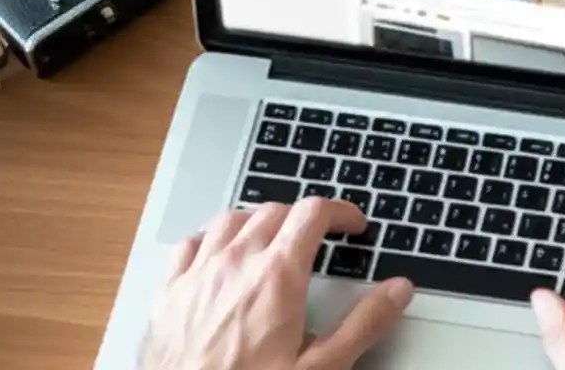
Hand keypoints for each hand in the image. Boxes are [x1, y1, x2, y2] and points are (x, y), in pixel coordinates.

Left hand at [142, 198, 414, 369]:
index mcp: (277, 276)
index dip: (340, 211)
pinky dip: (211, 239)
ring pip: (230, 220)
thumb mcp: (321, 368)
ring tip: (274, 235)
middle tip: (321, 235)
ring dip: (258, 220)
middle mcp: (236, 264)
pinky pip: (189, 245)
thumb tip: (396, 292)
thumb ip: (363, 324)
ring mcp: (198, 276)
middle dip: (304, 216)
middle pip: (274, 211)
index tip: (352, 225)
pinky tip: (219, 253)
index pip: (313, 213)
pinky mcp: (169, 294)